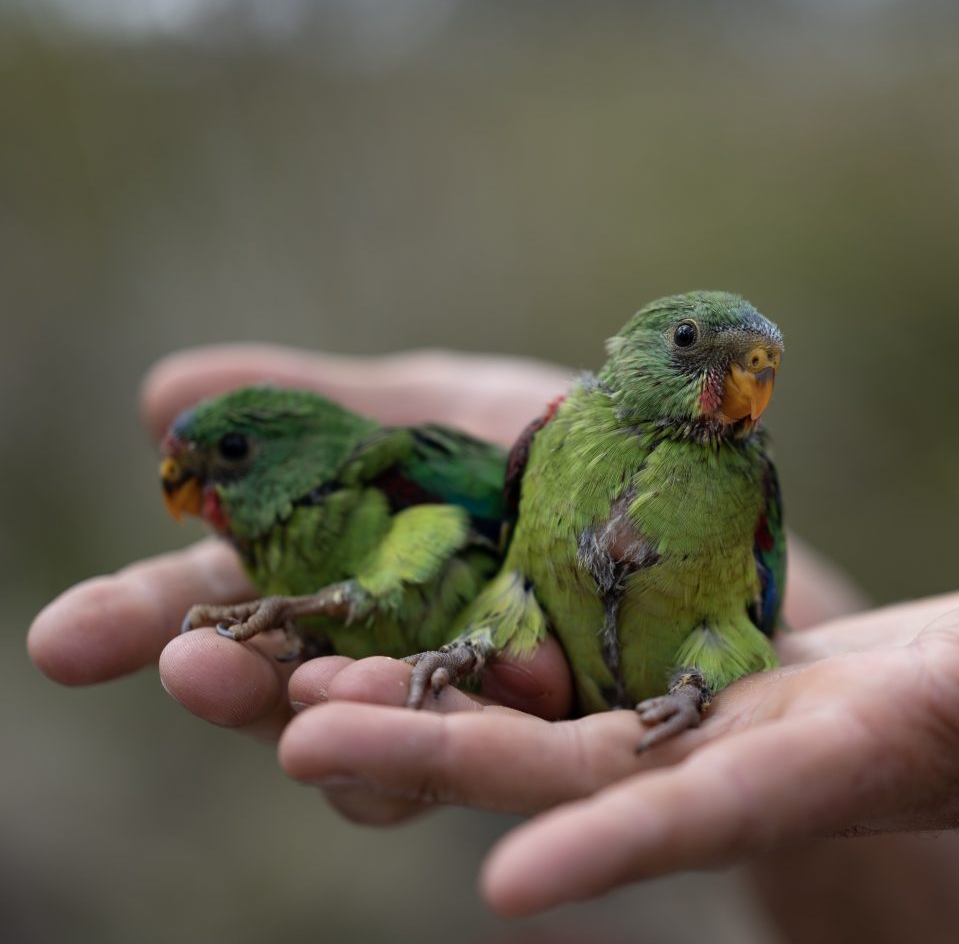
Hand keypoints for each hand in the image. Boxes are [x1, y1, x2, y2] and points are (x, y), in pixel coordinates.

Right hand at [29, 343, 863, 822]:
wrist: (708, 489)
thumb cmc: (562, 445)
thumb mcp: (443, 409)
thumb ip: (324, 411)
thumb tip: (161, 394)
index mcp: (351, 575)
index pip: (232, 607)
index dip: (152, 624)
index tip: (63, 645)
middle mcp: (400, 655)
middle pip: (295, 690)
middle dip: (236, 687)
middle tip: (185, 668)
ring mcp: (484, 705)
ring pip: (397, 742)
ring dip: (352, 726)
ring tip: (314, 705)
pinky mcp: (575, 736)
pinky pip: (525, 751)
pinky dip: (490, 737)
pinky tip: (477, 715)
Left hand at [277, 502, 958, 915]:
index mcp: (877, 751)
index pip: (750, 806)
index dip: (640, 842)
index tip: (510, 885)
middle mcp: (775, 748)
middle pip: (600, 771)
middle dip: (459, 765)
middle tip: (300, 735)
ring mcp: (736, 707)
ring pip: (560, 715)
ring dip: (429, 703)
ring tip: (280, 678)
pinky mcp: (719, 663)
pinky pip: (586, 651)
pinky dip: (486, 636)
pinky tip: (388, 600)